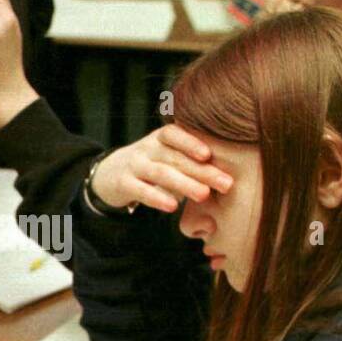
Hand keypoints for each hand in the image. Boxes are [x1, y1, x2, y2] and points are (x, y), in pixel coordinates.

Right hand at [91, 124, 232, 213]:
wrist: (109, 174)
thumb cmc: (152, 165)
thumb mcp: (168, 155)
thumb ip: (191, 160)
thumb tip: (232, 172)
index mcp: (160, 138)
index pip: (174, 134)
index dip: (191, 142)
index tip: (211, 154)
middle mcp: (147, 148)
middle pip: (175, 157)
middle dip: (202, 170)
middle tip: (226, 183)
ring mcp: (134, 165)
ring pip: (160, 173)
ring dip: (184, 184)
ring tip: (204, 195)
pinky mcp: (123, 184)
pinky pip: (140, 190)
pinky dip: (157, 198)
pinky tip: (172, 207)